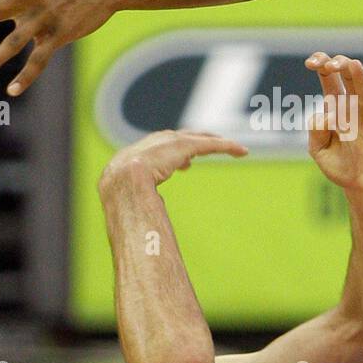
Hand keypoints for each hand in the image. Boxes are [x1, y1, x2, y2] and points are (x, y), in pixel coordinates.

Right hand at [99, 130, 246, 194]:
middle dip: (195, 141)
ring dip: (215, 142)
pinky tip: (240, 151)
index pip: (159, 151)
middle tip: (211, 144)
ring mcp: (165, 141)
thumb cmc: (121, 200)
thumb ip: (142, 205)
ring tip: (230, 146)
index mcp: (135, 155)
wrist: (121, 184)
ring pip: (197, 139)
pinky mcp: (182, 144)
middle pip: (179, 138)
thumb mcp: (131, 201)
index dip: (175, 155)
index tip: (186, 165)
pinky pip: (209, 144)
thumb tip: (146, 224)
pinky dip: (225, 146)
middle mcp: (151, 143)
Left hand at [305, 53, 362, 197]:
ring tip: (354, 66)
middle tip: (331, 63)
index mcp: (338, 108)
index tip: (311, 62)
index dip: (322, 67)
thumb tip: (326, 115)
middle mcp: (357, 110)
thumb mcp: (319, 150)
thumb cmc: (343, 165)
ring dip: (361, 81)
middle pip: (350, 80)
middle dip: (341, 66)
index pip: (330, 80)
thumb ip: (316, 132)